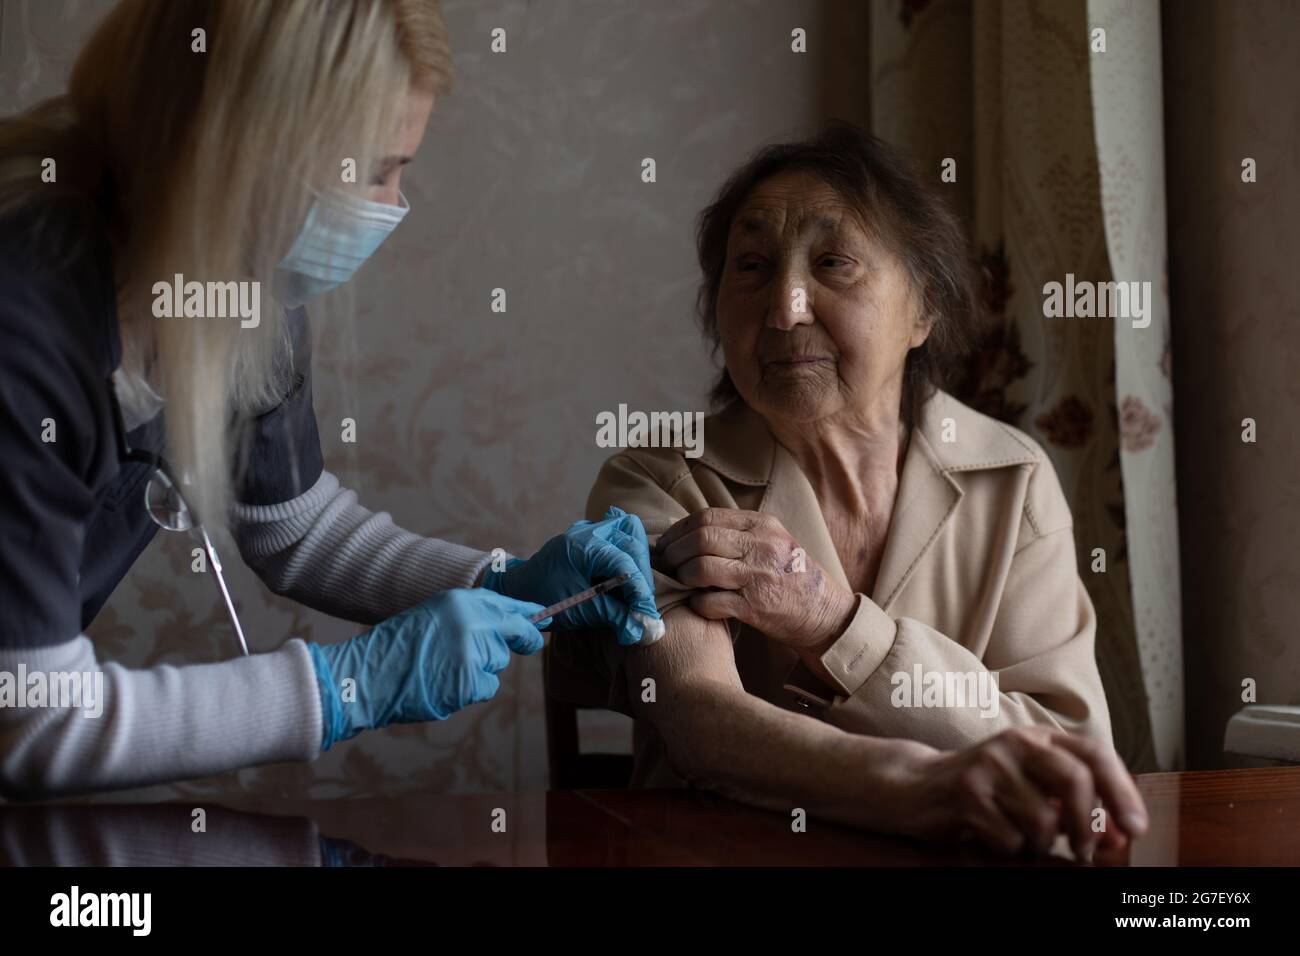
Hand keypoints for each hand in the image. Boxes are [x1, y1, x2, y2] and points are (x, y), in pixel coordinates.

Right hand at [307, 588, 549, 749]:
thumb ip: (467, 616)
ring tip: (445, 669)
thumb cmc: (396, 648)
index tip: (542, 614)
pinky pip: (486, 687)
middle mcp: (471, 622)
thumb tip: (505, 625)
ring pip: (497, 663)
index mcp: (459, 601)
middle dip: (526, 638)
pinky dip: (471, 691)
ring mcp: (473, 653)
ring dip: (481, 669)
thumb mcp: (432, 615)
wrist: (367, 676)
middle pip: (513, 631)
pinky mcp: (471, 682)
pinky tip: (445, 686)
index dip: (526, 610)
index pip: (504, 602)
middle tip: (533, 642)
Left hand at [482, 506, 660, 645]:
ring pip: (630, 533)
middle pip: (633, 541)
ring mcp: (589, 530)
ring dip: (636, 563)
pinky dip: (627, 558)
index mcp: (582, 546)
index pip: (625, 564)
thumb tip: (646, 630)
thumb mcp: (579, 611)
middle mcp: (588, 531)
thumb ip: (614, 617)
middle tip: (640, 605)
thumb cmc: (542, 599)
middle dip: (640, 575)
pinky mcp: (591, 536)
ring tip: (632, 593)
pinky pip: (620, 537)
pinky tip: (623, 582)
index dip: (640, 592)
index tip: (646, 617)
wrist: (517, 590)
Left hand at [655, 508, 854, 648]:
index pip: (707, 517)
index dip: (679, 530)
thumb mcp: (773, 541)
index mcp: (762, 525)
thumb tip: (689, 532)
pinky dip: (697, 604)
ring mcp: (759, 577)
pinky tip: (699, 604)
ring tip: (681, 583)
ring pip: (701, 569)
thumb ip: (738, 532)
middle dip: (675, 553)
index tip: (668, 543)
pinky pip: (711, 602)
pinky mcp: (755, 607)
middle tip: (667, 564)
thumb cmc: (791, 575)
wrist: (823, 611)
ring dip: (683, 577)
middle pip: (700, 540)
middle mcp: (761, 546)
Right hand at [898, 726, 1148, 860]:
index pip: (1094, 754)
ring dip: (1040, 845)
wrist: (916, 785)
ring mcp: (989, 767)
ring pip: (1044, 822)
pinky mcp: (967, 794)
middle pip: (1075, 782)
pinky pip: (1011, 840)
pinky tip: (993, 835)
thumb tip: (1120, 835)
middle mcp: (1015, 743)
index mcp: (1037, 736)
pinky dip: (1010, 850)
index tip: (1136, 828)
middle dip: (1087, 825)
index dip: (1122, 791)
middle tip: (1084, 851)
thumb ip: (1074, 804)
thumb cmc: (985, 788)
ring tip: (1022, 839)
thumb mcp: (1030, 785)